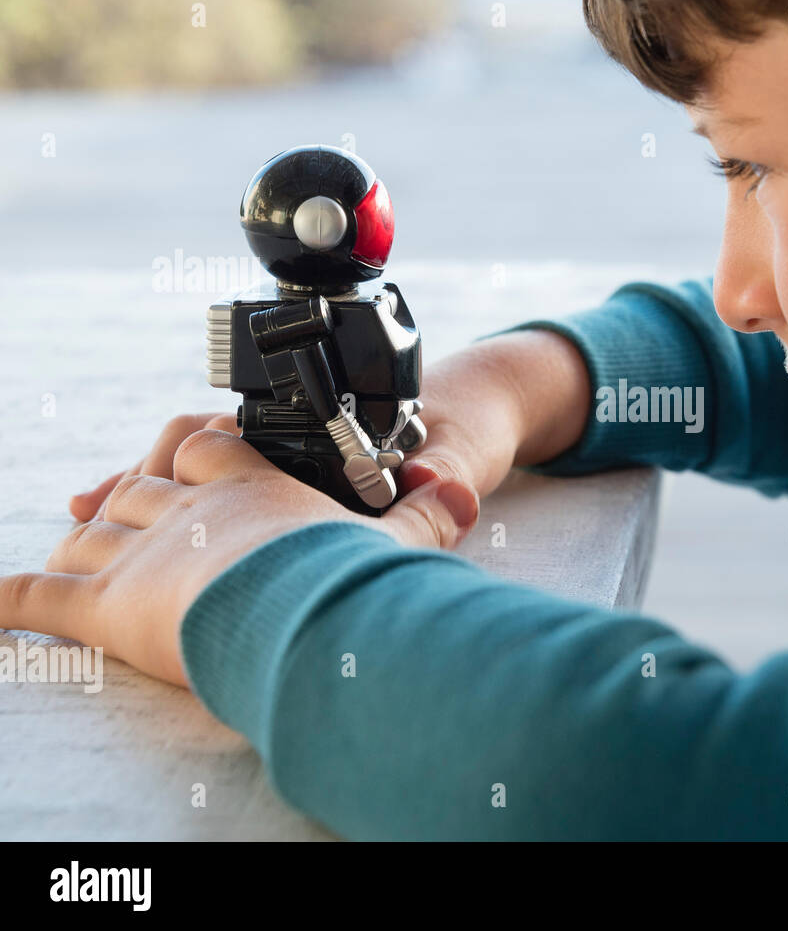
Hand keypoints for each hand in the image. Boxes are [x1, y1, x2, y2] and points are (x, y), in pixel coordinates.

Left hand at [3, 429, 476, 688]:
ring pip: (91, 534)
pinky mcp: (100, 606)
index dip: (196, 453)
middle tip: (127, 513)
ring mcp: (137, 553)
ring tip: (79, 553)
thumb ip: (434, 510)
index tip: (198, 462)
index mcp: (245, 483)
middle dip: (131, 500)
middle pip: (139, 489)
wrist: (304, 613)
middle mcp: (184, 509)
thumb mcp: (405, 539)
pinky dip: (4, 600)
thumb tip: (466, 486)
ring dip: (84, 542)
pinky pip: (33, 598)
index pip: (204, 447)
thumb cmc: (351, 578)